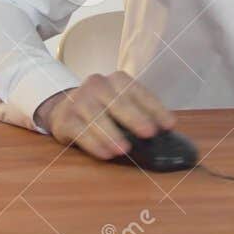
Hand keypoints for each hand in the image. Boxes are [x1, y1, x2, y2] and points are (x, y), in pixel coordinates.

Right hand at [34, 71, 175, 160]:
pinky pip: (80, 131)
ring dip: (112, 134)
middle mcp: (97, 85)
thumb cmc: (102, 110)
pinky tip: (106, 154)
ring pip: (97, 116)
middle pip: (118, 102)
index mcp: (117, 80)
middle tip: (149, 133)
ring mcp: (78, 100)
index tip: (169, 125)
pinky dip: (94, 144)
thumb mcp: (120, 105)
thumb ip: (139, 114)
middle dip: (135, 118)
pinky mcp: (65, 119)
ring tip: (125, 149)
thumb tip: (164, 133)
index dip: (155, 108)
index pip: (138, 92)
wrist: (64, 110)